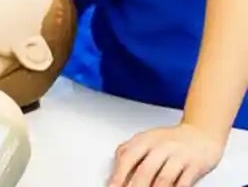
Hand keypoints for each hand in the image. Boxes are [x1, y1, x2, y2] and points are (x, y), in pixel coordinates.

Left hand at [109, 123, 224, 186]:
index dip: (118, 175)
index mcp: (145, 140)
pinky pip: (183, 183)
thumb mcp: (145, 140)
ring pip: (163, 179)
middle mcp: (161, 146)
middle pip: (145, 171)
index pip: (127, 157)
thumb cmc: (170, 140)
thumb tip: (113, 172)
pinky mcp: (195, 165)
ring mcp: (179, 156)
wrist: (201, 133)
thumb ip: (128, 152)